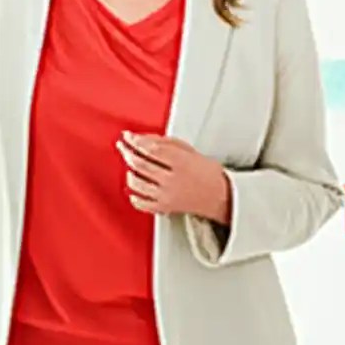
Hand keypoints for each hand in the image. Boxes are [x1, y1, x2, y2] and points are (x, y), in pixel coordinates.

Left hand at [116, 132, 230, 222]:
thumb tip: (144, 138)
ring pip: (136, 183)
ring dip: (129, 172)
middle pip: (140, 164)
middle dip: (127, 153)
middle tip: (123, 146)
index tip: (128, 136)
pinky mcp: (164, 208)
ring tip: (130, 165)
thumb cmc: (208, 173)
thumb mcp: (191, 151)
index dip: (136, 141)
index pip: (151, 149)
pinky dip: (133, 195)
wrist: (222, 197)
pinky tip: (134, 188)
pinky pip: (141, 203)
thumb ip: (167, 143)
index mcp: (181, 162)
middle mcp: (172, 180)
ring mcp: (167, 196)